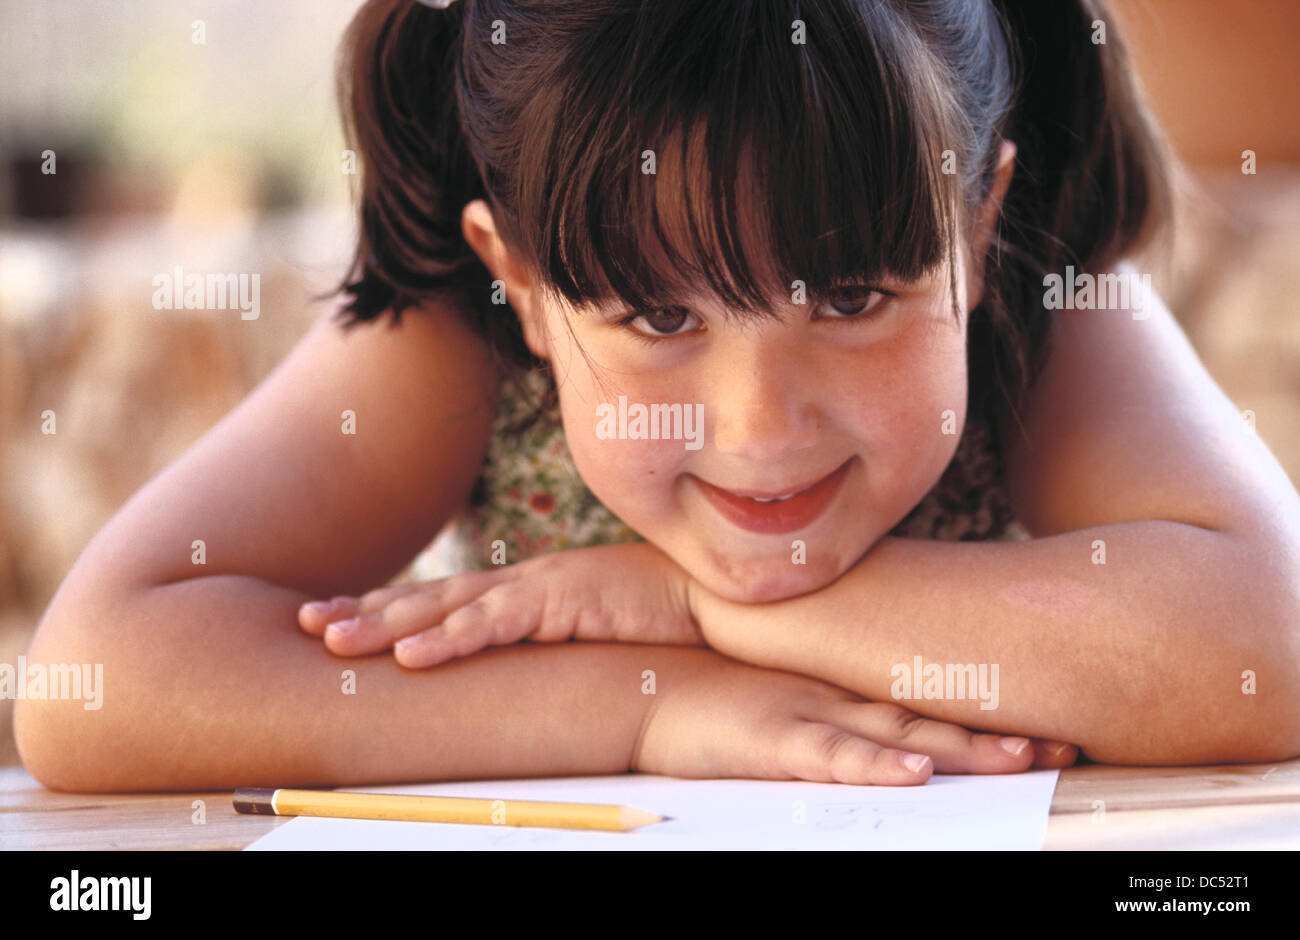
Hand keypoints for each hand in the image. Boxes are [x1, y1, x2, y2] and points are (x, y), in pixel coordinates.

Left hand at [298, 542, 704, 667]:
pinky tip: (408, 658)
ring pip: (446, 607)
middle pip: (429, 598)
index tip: (338, 619)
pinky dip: (448, 640)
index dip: (388, 608)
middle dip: (364, 610)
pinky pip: (494, 625)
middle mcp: (520, 582)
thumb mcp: (587, 632)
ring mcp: (538, 587)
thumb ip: (547, 643)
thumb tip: (517, 672)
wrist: (713, 598)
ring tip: (332, 640)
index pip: (442, 601)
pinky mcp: (562, 600)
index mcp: (524, 590)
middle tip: (306, 623)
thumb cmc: (657, 617)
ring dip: (386, 624)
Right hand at [633, 651, 1078, 784]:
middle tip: (1062, 745)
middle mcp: (838, 699)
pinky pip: (831, 754)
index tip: (1045, 726)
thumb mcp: (779, 703)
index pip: (926, 702)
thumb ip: (825, 714)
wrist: (643, 684)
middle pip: (930, 718)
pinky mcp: (774, 738)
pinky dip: (872, 764)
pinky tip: (912, 772)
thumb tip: (875, 733)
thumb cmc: (709, 699)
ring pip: (897, 735)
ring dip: (957, 748)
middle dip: (996, 735)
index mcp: (843, 692)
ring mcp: (810, 714)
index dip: (984, 716)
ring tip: (1020, 758)